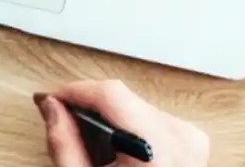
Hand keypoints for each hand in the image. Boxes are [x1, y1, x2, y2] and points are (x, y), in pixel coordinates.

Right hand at [35, 81, 209, 166]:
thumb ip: (65, 145)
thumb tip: (52, 110)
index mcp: (157, 151)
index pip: (111, 94)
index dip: (75, 91)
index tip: (53, 99)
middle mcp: (181, 139)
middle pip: (123, 99)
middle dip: (90, 109)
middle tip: (65, 127)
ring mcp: (191, 139)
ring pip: (136, 106)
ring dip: (110, 120)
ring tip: (94, 150)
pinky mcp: (193, 143)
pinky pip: (152, 119)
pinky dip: (130, 130)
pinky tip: (119, 153)